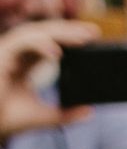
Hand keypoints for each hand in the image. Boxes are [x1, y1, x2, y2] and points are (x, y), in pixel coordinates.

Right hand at [0, 18, 81, 137]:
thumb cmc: (5, 118)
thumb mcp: (41, 116)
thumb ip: (65, 114)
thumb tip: (90, 111)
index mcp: (25, 62)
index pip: (50, 43)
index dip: (70, 38)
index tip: (93, 37)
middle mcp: (17, 53)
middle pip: (46, 34)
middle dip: (70, 30)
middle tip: (95, 32)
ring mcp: (8, 52)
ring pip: (35, 33)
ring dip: (59, 33)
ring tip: (82, 38)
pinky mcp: (1, 56)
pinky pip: (21, 43)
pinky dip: (39, 45)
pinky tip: (56, 52)